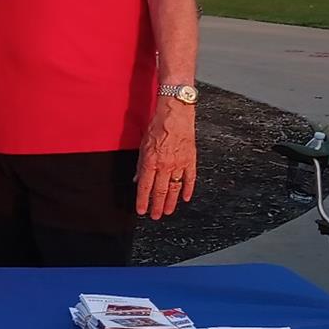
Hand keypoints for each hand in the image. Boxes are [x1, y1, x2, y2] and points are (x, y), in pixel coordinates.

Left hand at [134, 98, 197, 219]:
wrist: (176, 112)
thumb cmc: (158, 125)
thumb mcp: (143, 144)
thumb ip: (141, 164)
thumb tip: (138, 179)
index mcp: (151, 161)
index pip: (145, 187)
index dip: (143, 201)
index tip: (141, 211)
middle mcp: (165, 165)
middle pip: (160, 191)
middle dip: (157, 206)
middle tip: (156, 216)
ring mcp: (179, 164)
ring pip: (175, 188)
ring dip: (171, 201)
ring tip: (168, 211)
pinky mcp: (191, 159)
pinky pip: (190, 178)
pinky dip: (189, 189)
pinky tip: (186, 198)